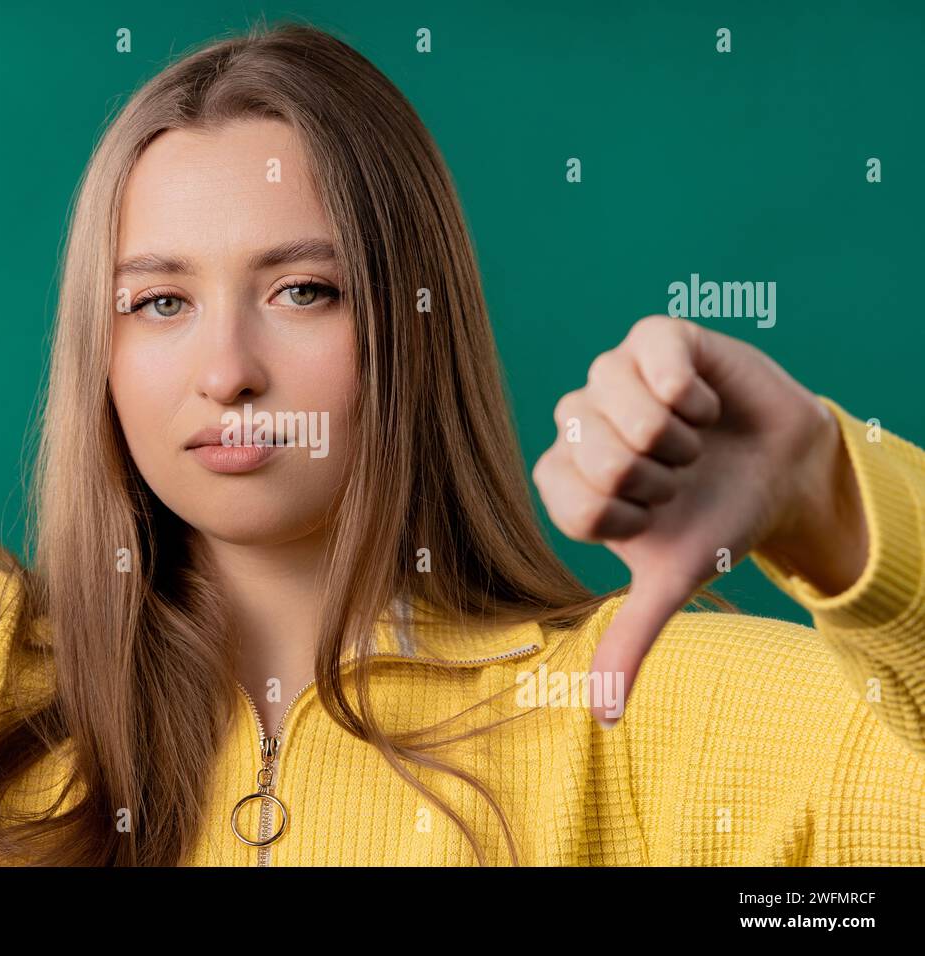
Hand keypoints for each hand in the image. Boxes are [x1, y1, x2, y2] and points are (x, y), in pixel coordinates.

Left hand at [531, 315, 856, 727]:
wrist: (784, 471)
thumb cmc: (716, 520)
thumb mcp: (673, 582)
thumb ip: (630, 641)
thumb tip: (603, 718)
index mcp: (567, 478)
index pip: (572, 499)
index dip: (631, 515)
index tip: (658, 514)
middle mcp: (578, 423)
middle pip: (594, 454)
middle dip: (659, 479)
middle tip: (681, 477)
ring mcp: (610, 376)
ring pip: (620, 404)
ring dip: (678, 437)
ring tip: (694, 441)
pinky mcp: (653, 339)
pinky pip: (650, 352)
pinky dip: (689, 388)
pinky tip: (704, 402)